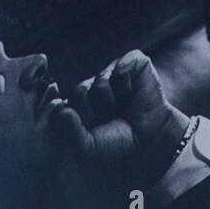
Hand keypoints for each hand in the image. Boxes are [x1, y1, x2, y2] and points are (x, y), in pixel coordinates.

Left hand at [53, 50, 189, 194]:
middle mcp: (93, 85)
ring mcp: (111, 73)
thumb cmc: (120, 144)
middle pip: (79, 91)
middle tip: (110, 121)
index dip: (80, 118)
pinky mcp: (132, 64)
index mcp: (81, 103)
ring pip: (100, 81)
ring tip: (123, 110)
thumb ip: (68, 129)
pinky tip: (132, 95)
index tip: (94, 129)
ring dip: (113, 102)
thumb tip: (58, 107)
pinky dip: (126, 86)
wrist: (151, 141)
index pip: (67, 103)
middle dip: (96, 112)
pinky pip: (121, 69)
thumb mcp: (89, 145)